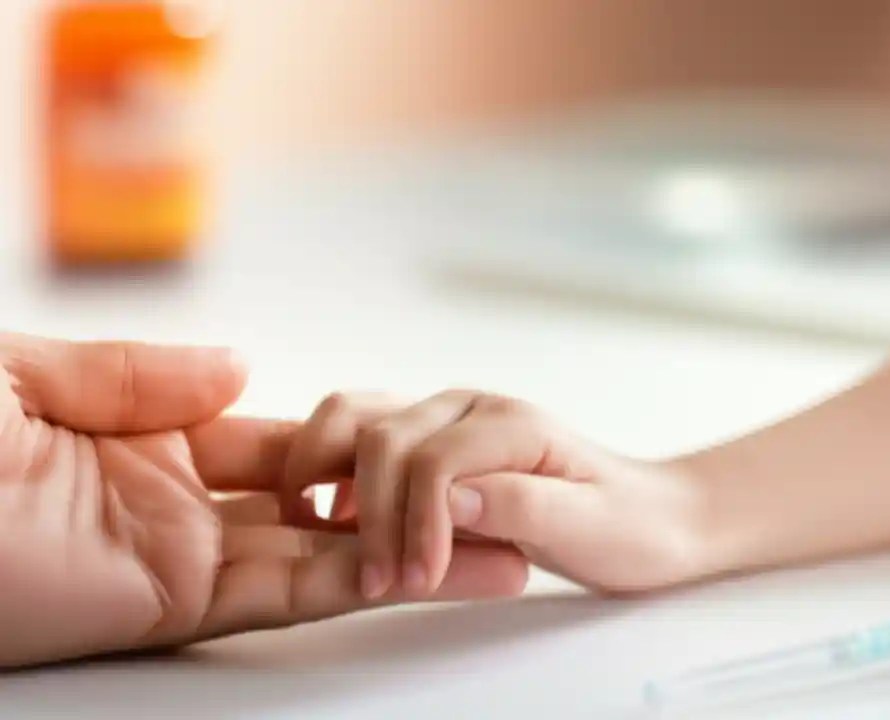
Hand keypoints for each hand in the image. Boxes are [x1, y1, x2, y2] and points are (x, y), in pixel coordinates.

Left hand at [0, 336, 526, 667]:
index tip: (426, 438)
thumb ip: (138, 375)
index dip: (355, 443)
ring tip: (512, 545)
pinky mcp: (177, 605)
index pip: (280, 443)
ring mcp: (183, 559)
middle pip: (325, 504)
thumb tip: (242, 370)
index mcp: (146, 441)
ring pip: (330, 557)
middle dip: (411, 504)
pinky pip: (292, 593)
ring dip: (418, 553)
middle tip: (495, 496)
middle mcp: (179, 505)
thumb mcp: (24, 374)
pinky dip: (369, 583)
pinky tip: (437, 570)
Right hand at [279, 391, 714, 596]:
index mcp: (514, 423)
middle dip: (370, 513)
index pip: (435, 459)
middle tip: (377, 583)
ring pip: (358, 420)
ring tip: (316, 532)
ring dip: (327, 473)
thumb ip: (526, 507)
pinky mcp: (429, 445)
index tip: (417, 579)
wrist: (650, 518)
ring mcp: (446, 421)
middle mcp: (472, 409)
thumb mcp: (593, 526)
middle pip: (385, 436)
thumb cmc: (629, 525)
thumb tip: (454, 498)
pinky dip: (331, 471)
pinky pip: (360, 441)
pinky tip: (330, 521)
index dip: (415, 520)